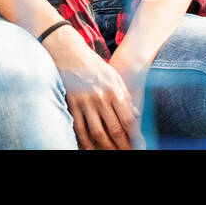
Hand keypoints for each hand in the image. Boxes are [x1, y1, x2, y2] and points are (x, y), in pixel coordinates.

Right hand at [41, 26, 143, 149]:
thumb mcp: (114, 76)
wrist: (68, 51)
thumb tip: (135, 116)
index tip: (137, 145)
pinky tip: (90, 148)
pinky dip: (85, 141)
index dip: (134, 137)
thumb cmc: (94, 64)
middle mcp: (100, 98)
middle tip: (125, 153)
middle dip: (122, 146)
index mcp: (114, 90)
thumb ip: (124, 96)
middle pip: (115, 130)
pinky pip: (79, 128)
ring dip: (105, 147)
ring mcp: (84, 102)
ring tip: (111, 152)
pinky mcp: (71, 104)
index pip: (128, 120)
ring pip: (97, 133)